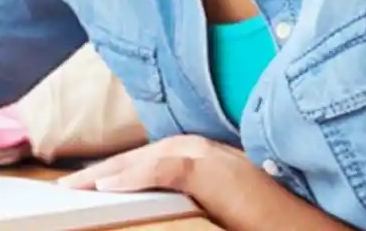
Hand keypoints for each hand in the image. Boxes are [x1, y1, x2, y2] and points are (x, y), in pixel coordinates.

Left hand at [59, 135, 351, 230]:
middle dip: (95, 173)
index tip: (77, 185)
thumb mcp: (212, 199)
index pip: (137, 161)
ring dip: (103, 175)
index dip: (105, 172)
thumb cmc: (260, 213)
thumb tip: (146, 201)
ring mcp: (200, 153)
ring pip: (139, 162)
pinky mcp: (208, 168)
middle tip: (64, 188)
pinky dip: (132, 178)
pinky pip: (162, 171)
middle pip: (130, 160)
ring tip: (73, 188)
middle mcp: (192, 146)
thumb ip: (180, 193)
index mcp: (191, 152)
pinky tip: (106, 188)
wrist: (302, 219)